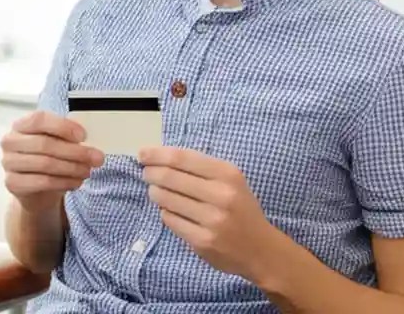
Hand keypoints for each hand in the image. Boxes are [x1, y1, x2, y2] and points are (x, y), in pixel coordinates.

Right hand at [1, 110, 104, 211]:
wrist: (35, 189)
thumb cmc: (48, 159)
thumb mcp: (57, 143)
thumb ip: (68, 137)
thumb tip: (88, 139)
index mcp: (21, 124)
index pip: (39, 119)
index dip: (62, 126)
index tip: (84, 135)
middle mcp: (11, 141)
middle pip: (44, 143)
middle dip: (75, 152)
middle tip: (96, 158)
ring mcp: (9, 162)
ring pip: (45, 164)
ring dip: (72, 168)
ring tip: (88, 171)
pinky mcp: (12, 182)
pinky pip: (42, 182)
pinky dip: (64, 182)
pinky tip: (76, 182)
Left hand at [139, 147, 284, 280]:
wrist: (261, 249)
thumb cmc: (240, 208)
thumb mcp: (230, 181)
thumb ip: (200, 169)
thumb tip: (158, 158)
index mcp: (228, 175)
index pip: (182, 158)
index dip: (157, 154)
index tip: (142, 153)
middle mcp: (221, 195)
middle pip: (169, 177)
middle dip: (151, 173)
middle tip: (146, 174)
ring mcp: (212, 220)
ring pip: (166, 199)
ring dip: (155, 193)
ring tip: (156, 192)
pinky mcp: (202, 241)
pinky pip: (170, 220)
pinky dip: (165, 213)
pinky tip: (171, 211)